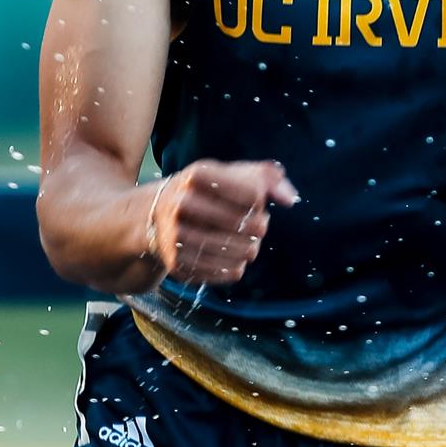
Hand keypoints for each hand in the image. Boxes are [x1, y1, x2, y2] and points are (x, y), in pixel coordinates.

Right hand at [144, 159, 299, 284]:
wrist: (154, 216)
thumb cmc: (206, 192)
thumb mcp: (231, 174)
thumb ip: (268, 178)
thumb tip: (291, 200)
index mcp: (197, 175)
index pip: (252, 193)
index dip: (261, 201)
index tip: (254, 201)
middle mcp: (181, 204)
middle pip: (245, 224)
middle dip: (259, 227)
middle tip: (255, 226)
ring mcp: (176, 236)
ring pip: (239, 251)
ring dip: (251, 249)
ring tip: (247, 242)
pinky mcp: (178, 264)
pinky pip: (227, 272)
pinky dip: (237, 266)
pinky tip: (233, 257)